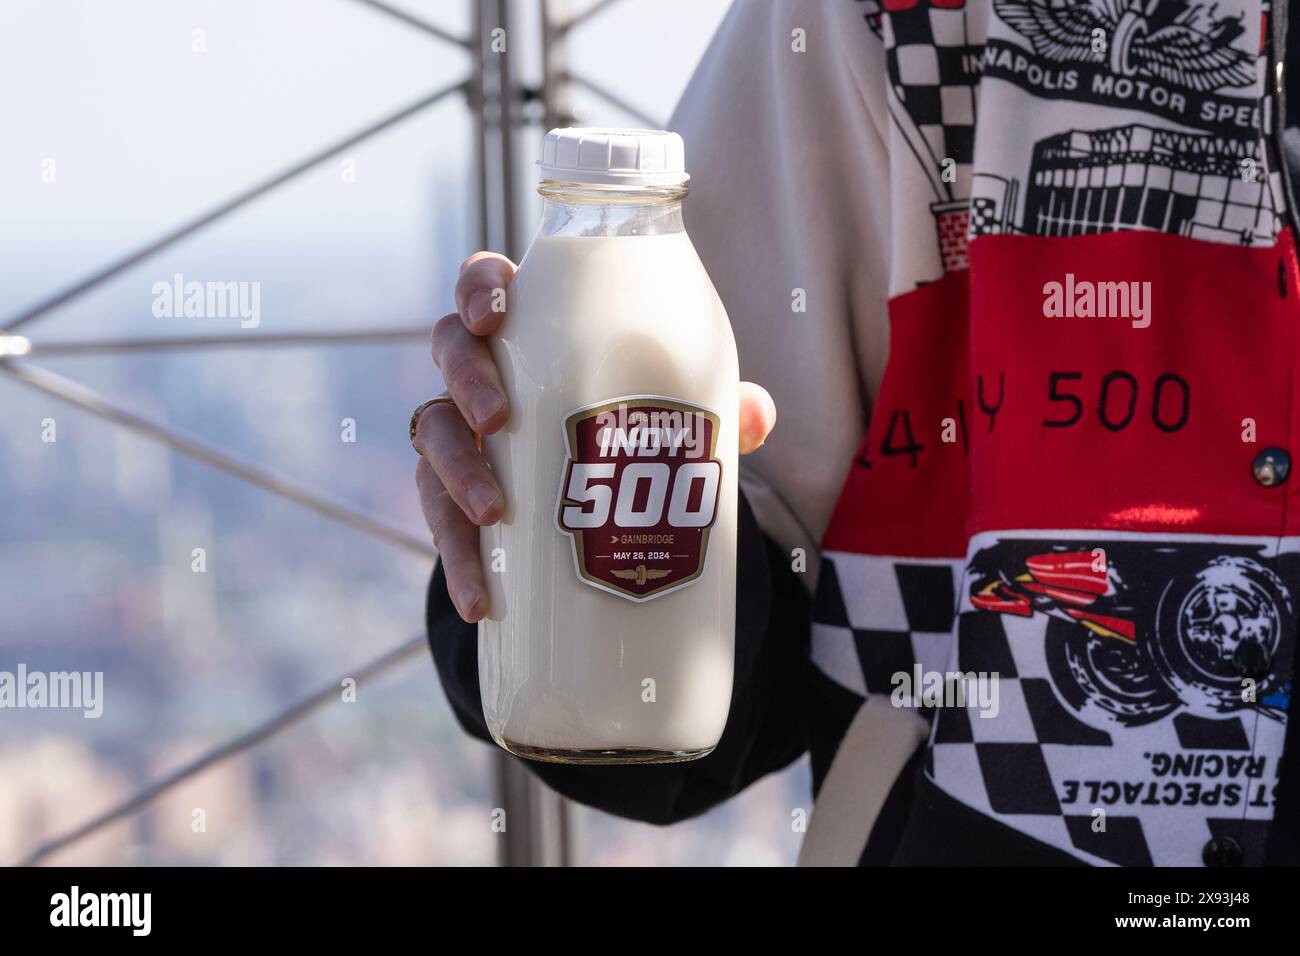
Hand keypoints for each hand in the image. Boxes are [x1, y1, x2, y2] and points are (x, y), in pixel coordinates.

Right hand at [415, 251, 776, 622]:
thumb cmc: (625, 426)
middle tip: (498, 419)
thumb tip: (755, 416)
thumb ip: (716, 407)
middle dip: (467, 382)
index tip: (493, 315)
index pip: (484, 285)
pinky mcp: (453, 498)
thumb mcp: (671, 414)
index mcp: (529, 331)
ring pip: (433, 434)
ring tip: (493, 517)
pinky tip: (480, 602)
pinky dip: (459, 564)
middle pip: (450, 351)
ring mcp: (460, 435)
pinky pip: (442, 521)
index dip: (477, 290)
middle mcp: (482, 374)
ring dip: (457, 473)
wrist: (591, 504)